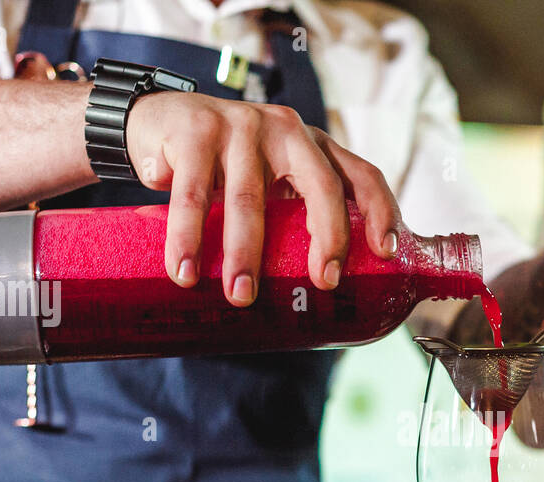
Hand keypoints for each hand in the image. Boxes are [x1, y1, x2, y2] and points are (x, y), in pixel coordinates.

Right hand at [125, 92, 400, 304]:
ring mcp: (242, 126)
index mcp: (314, 148)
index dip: (381, 212)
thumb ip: (291, 217)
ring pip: (250, 199)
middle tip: (324, 283)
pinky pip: (194, 194)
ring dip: (244, 254)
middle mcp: (287, 131)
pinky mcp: (196, 130)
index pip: (362, 176)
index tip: (387, 253)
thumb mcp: (269, 182)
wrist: (156, 121)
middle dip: (328, 237)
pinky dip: (187, 237)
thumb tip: (312, 298)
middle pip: (322, 186)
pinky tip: (183, 271)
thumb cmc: (224, 168)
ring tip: (240, 296)